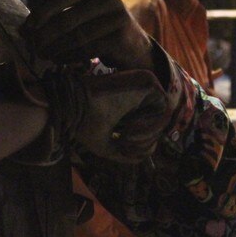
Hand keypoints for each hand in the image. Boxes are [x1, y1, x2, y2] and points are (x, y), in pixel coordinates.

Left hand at [21, 0, 152, 70]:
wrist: (135, 47)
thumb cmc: (102, 27)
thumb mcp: (83, 11)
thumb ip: (58, 9)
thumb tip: (26, 14)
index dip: (40, 14)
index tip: (26, 28)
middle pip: (66, 18)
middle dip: (45, 34)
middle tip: (31, 46)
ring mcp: (118, 17)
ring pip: (76, 35)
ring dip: (55, 47)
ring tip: (42, 54)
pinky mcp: (121, 38)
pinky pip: (87, 49)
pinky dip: (68, 56)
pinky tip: (58, 60)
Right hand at [41, 69, 168, 163]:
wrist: (72, 107)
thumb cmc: (85, 124)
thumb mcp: (107, 144)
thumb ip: (127, 152)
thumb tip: (147, 156)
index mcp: (132, 102)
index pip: (152, 127)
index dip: (143, 144)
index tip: (123, 146)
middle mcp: (142, 90)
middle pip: (160, 124)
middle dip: (145, 141)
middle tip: (124, 143)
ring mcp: (146, 82)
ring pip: (163, 117)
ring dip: (146, 135)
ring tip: (124, 136)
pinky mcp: (148, 80)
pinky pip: (163, 108)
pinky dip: (149, 125)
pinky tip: (128, 127)